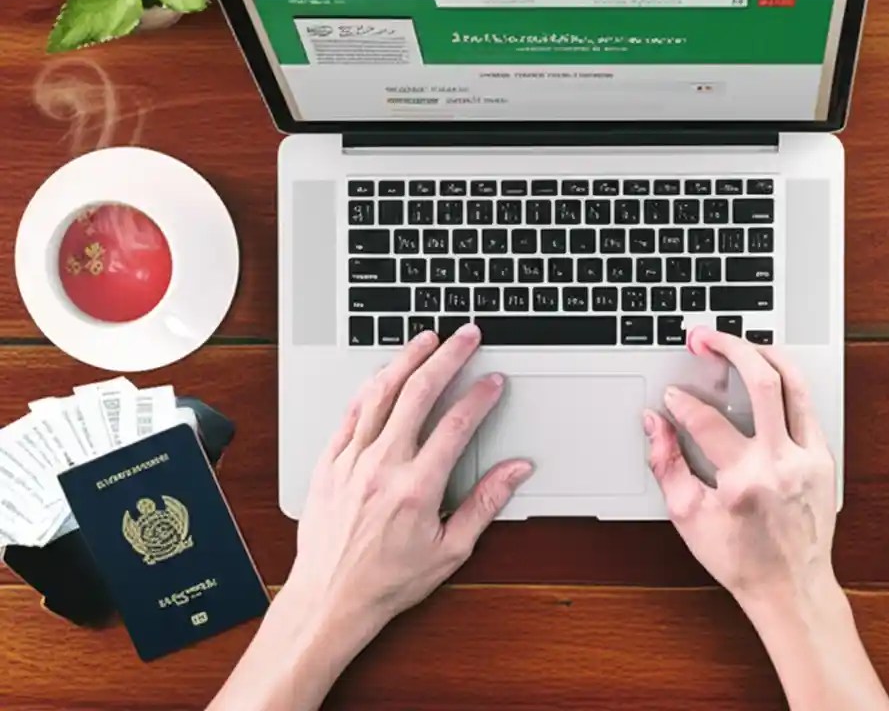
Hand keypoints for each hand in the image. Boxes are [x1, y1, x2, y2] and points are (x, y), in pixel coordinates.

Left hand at [290, 324, 531, 624]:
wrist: (330, 599)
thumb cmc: (389, 581)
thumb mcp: (451, 550)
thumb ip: (485, 503)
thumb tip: (515, 471)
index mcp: (417, 487)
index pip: (457, 424)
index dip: (480, 396)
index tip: (494, 380)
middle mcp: (382, 466)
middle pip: (418, 393)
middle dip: (448, 357)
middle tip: (466, 336)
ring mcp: (351, 461)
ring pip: (380, 393)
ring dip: (406, 359)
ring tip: (426, 339)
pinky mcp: (327, 464)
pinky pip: (349, 414)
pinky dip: (369, 388)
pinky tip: (382, 373)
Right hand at [643, 328, 888, 710]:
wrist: (791, 587)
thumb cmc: (740, 560)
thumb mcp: (687, 517)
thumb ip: (665, 464)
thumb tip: (653, 423)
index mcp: (745, 482)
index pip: (706, 421)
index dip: (681, 402)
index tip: (670, 396)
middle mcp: (783, 463)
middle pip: (763, 381)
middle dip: (731, 347)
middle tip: (706, 337)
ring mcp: (809, 459)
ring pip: (796, 384)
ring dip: (766, 354)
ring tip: (742, 343)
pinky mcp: (825, 459)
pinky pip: (807, 406)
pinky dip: (786, 384)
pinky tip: (768, 375)